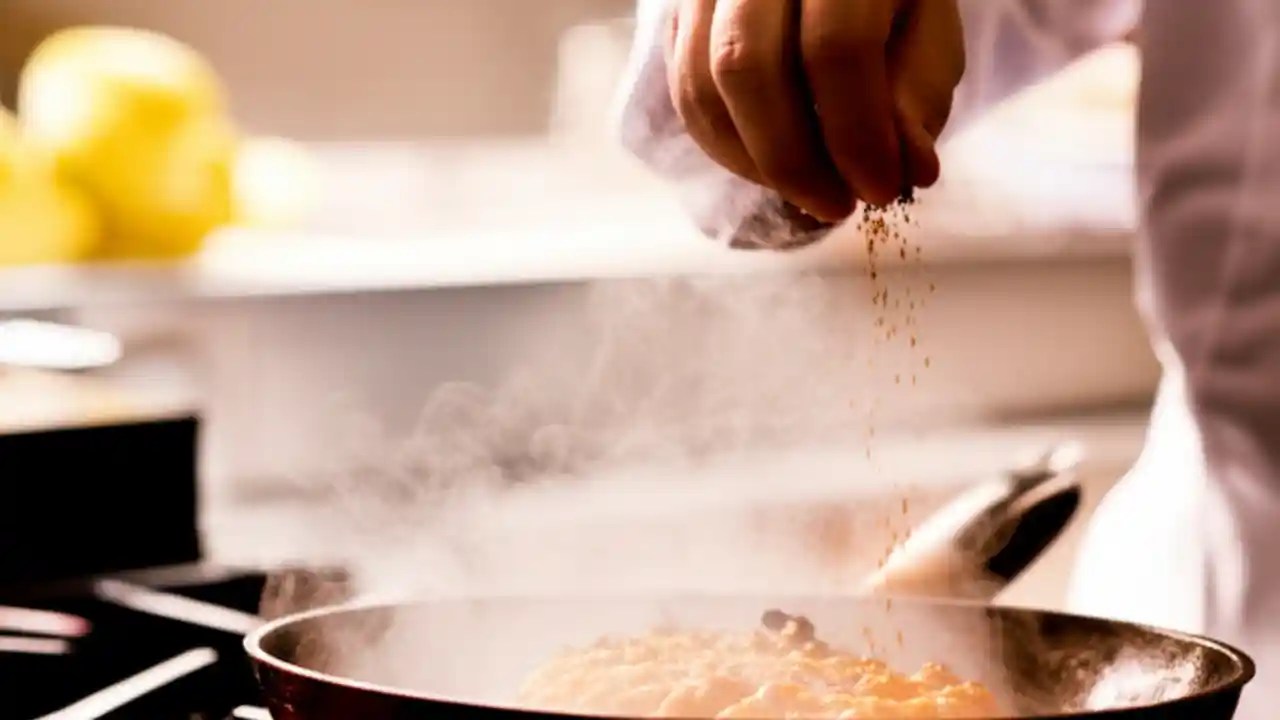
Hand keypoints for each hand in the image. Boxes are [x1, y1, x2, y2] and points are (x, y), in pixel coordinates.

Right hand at [665, 0, 963, 219]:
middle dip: (790, 158)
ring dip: (752, 161)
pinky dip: (725, 146)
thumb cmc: (886, 4)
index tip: (878, 190)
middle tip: (835, 205)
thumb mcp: (928, 37)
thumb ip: (917, 96)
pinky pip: (684, 91)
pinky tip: (769, 165)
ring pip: (701, 83)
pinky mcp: (680, 16)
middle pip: (747, 64)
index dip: (855, 132)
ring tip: (806, 191)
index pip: (835, 45)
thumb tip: (909, 171)